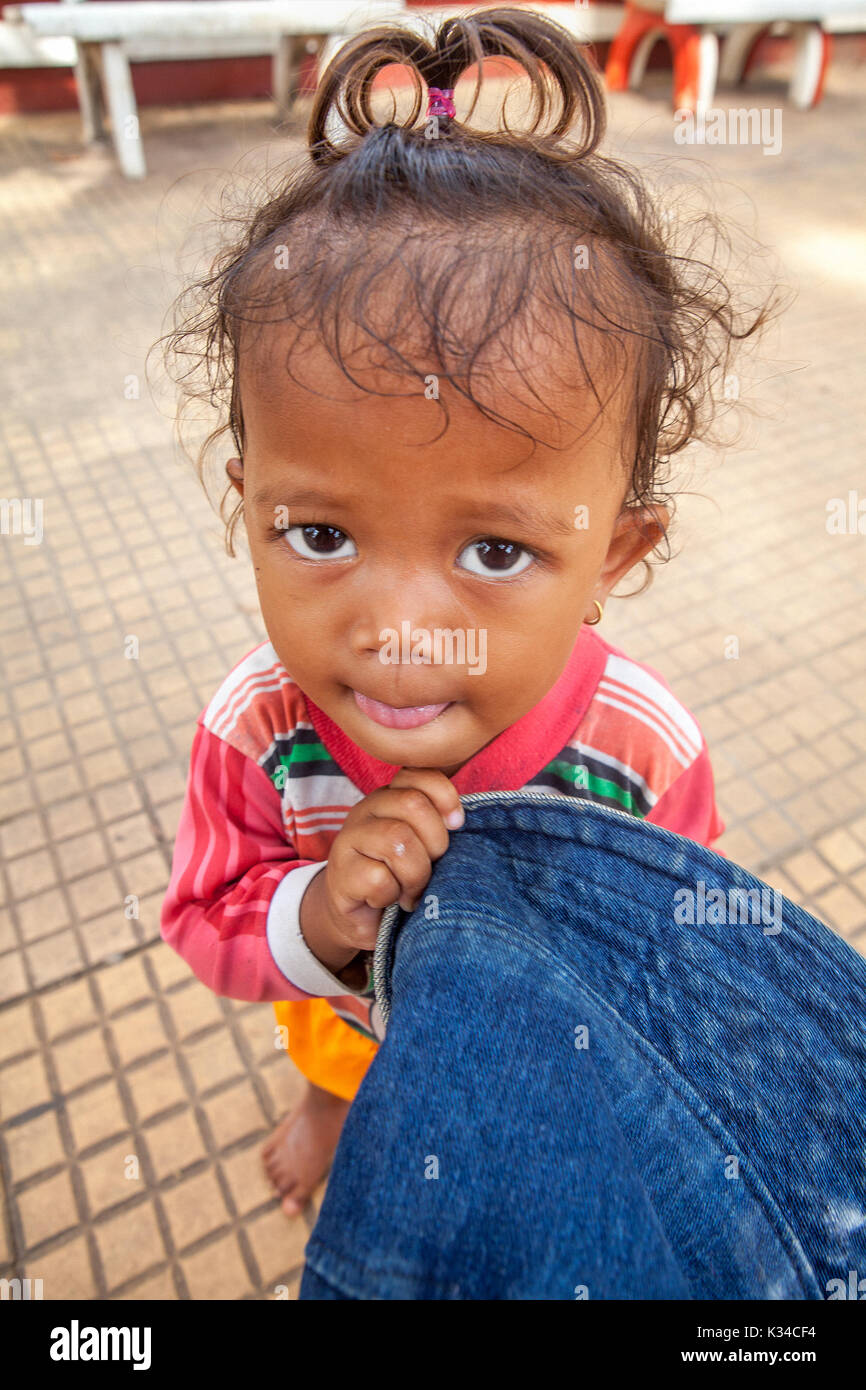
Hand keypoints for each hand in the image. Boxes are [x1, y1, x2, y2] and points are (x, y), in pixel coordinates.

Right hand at [301, 767, 463, 968]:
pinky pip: (378, 878)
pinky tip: (385, 900)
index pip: (420, 775)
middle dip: (435, 843)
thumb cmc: (400, 878)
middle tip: (431, 868)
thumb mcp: (424, 845)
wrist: (360, 919)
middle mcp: (366, 810)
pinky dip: (391, 895)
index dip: (446, 797)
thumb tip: (457, 819)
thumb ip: (438, 824)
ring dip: (415, 875)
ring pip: (397, 841)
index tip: (456, 825)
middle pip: (413, 804)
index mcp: (390, 797)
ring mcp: (349, 839)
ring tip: (410, 890)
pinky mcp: (340, 873)